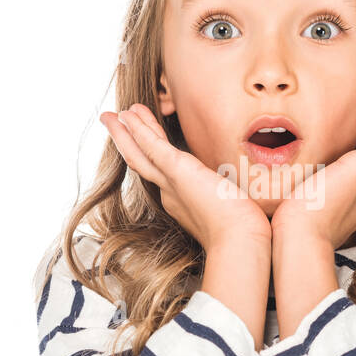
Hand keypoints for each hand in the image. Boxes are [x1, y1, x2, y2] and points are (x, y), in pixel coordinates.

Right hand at [101, 103, 271, 250]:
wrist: (240, 241)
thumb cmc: (244, 230)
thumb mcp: (233, 206)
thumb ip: (231, 195)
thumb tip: (241, 188)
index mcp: (183, 200)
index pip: (162, 170)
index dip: (149, 152)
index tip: (145, 138)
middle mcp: (171, 193)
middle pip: (142, 162)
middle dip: (128, 141)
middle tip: (115, 122)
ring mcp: (171, 183)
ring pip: (139, 154)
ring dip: (125, 132)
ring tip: (112, 115)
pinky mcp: (177, 172)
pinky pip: (151, 147)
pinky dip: (138, 130)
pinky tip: (128, 116)